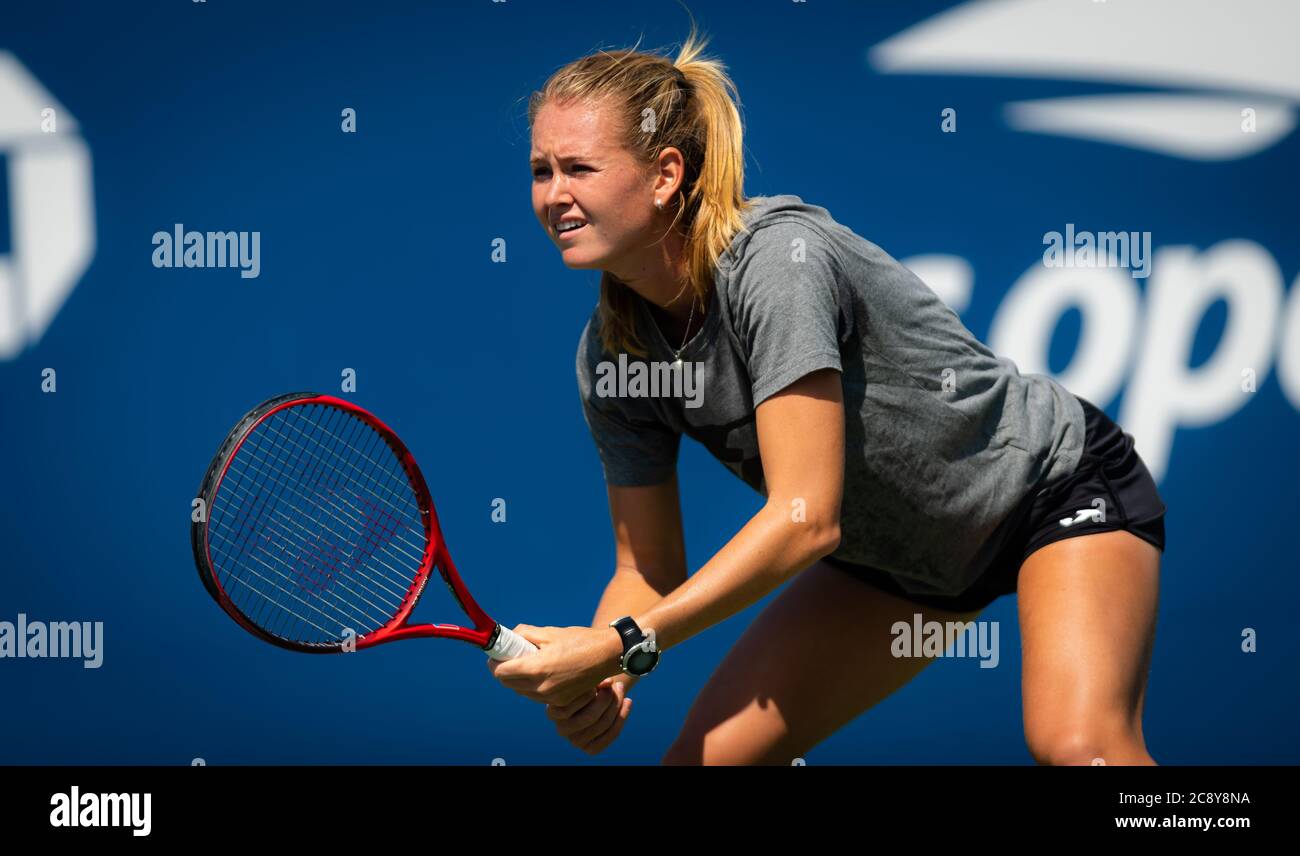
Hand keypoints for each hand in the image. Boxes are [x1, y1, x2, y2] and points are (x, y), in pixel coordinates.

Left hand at [487, 624, 621, 707]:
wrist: (607, 655)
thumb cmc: (579, 640)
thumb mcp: (548, 632)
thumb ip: (524, 635)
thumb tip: (508, 637)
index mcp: (537, 668)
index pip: (501, 673)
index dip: (495, 663)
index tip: (496, 655)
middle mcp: (541, 687)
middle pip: (508, 684)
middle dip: (504, 671)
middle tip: (510, 657)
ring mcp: (551, 697)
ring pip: (521, 692)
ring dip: (518, 680)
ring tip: (528, 664)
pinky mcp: (560, 702)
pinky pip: (536, 696)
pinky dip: (533, 686)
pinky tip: (543, 672)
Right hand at [547, 677, 632, 755]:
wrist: (587, 702)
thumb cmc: (582, 687)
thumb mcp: (584, 681)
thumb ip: (593, 679)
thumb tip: (609, 682)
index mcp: (553, 712)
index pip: (573, 702)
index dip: (591, 690)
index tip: (604, 679)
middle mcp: (562, 730)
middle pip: (591, 716)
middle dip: (608, 698)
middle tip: (617, 684)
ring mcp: (576, 742)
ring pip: (604, 723)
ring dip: (617, 704)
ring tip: (621, 689)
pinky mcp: (590, 749)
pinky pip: (612, 734)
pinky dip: (623, 716)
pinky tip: (628, 701)